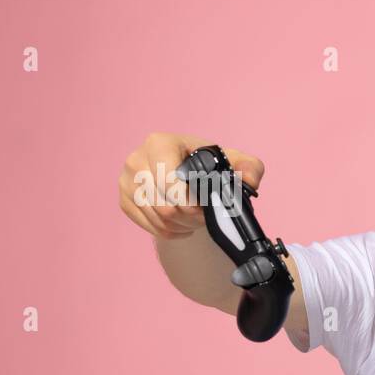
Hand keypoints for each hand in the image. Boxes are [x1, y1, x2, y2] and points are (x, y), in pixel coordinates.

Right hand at [118, 132, 264, 239]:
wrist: (184, 172)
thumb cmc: (208, 164)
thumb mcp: (233, 161)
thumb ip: (250, 167)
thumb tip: (249, 182)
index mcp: (159, 143)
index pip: (170, 181)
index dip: (192, 201)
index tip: (207, 204)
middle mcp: (136, 159)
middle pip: (165, 205)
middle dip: (191, 217)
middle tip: (205, 215)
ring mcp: (126, 181)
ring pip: (158, 219)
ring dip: (183, 225)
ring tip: (196, 217)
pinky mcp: (124, 201)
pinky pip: (150, 227)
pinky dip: (171, 231)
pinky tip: (183, 223)